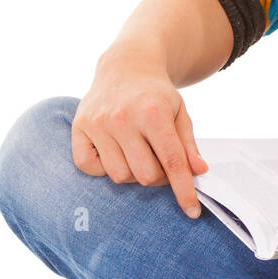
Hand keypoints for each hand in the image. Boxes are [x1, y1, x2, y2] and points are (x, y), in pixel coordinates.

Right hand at [71, 49, 207, 217]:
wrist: (125, 67)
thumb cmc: (155, 94)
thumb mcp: (179, 112)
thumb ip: (188, 145)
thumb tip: (198, 172)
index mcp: (153, 113)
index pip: (172, 162)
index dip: (184, 190)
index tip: (192, 211)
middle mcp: (122, 118)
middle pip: (145, 175)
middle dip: (159, 177)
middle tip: (161, 162)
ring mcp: (98, 123)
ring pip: (119, 176)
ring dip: (133, 172)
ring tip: (138, 152)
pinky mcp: (79, 127)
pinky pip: (90, 167)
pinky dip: (104, 168)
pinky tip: (115, 151)